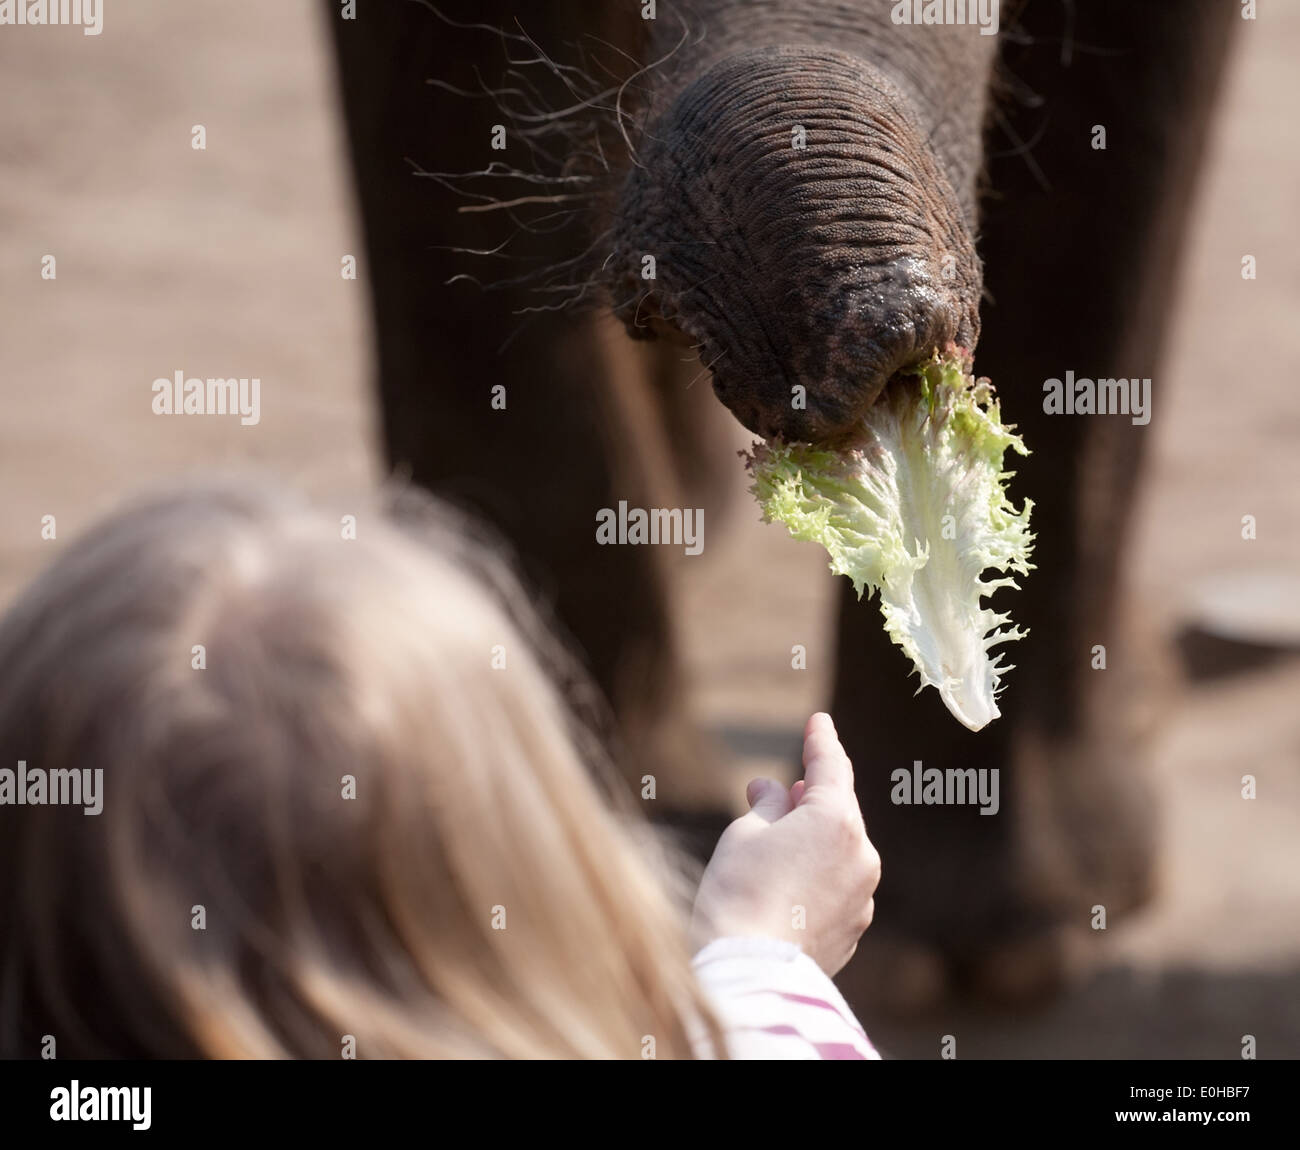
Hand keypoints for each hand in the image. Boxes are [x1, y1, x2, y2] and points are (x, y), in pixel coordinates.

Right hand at [690, 712, 880, 976]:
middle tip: (780, 794)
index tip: (819, 723)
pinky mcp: (854, 930)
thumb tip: (773, 791)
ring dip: (814, 840)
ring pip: (840, 851)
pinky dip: (817, 876)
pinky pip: (838, 886)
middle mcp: (862, 854)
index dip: (820, 741)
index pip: (831, 766)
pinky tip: (785, 887)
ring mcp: (863, 896)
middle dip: (811, 798)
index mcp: (836, 820)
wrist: (749, 973)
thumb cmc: (738, 893)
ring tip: (776, 844)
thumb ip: (766, 806)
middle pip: (838, 811)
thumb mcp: (744, 835)